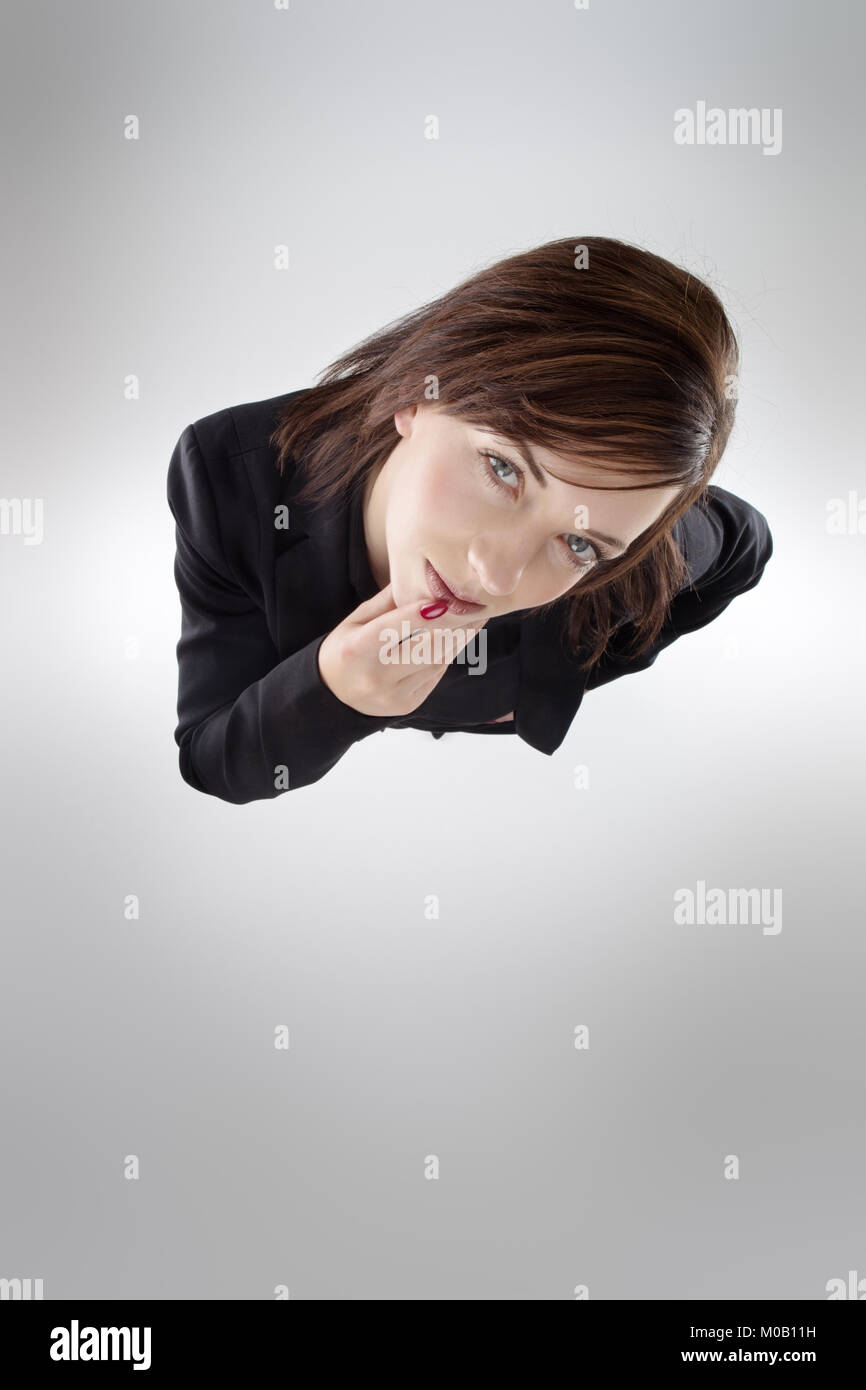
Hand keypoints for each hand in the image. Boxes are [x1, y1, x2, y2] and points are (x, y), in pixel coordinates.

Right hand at [317, 583, 487, 717]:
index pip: (396, 627)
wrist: (333, 697)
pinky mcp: (408, 706)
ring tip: (478, 616)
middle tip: (478, 604)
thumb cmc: (345, 650)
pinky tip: (461, 636)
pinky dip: (449, 653)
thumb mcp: (355, 620)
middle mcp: (376, 676)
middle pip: (426, 648)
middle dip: (456, 624)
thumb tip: (421, 578)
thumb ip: (387, 601)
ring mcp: (394, 695)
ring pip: (437, 661)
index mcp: (357, 649)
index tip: (450, 599)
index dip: (425, 614)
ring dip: (460, 638)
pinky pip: (436, 675)